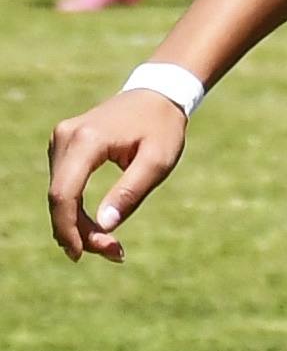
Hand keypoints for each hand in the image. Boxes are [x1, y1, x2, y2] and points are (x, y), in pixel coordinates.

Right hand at [47, 91, 188, 262]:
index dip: (69, 229)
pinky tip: (98, 227)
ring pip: (59, 196)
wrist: (157, 95)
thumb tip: (105, 226)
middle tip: (115, 253)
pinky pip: (63, 187)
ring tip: (113, 244)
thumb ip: (130, 193)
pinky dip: (77, 211)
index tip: (82, 256)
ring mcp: (61, 140)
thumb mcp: (157, 162)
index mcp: (87, 141)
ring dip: (79, 225)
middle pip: (59, 198)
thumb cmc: (162, 127)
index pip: (64, 193)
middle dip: (80, 233)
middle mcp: (65, 137)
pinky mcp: (64, 147)